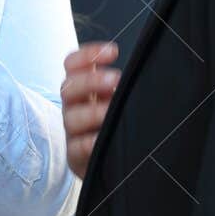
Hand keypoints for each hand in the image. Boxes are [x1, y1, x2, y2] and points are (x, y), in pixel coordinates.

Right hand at [60, 41, 119, 178]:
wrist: (108, 164)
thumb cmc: (114, 123)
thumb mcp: (117, 99)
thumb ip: (121, 85)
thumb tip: (147, 67)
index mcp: (81, 88)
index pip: (73, 64)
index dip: (87, 55)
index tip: (113, 51)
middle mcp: (73, 106)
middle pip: (68, 87)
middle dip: (90, 80)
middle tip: (114, 78)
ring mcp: (72, 131)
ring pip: (71, 117)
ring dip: (91, 111)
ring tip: (110, 110)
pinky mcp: (75, 155)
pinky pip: (76, 147)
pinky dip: (88, 142)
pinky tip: (99, 139)